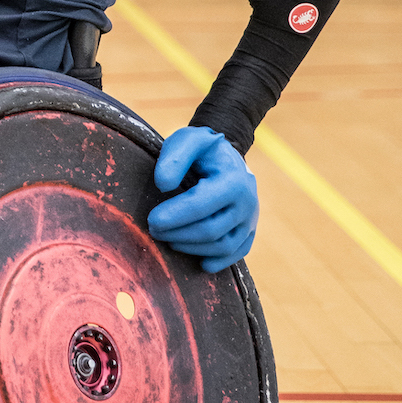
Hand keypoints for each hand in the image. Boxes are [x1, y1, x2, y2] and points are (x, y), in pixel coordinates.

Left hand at [147, 126, 257, 272]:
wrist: (228, 157)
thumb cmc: (204, 150)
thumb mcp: (188, 140)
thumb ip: (174, 158)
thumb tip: (163, 185)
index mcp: (233, 181)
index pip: (201, 206)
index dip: (174, 216)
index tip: (151, 220)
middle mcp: (247, 203)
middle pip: (210, 231)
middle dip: (178, 234)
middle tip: (154, 230)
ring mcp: (250, 220)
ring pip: (223, 246)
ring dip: (192, 248)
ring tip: (169, 239)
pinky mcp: (249, 232)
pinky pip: (236, 254)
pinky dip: (218, 262)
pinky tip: (199, 261)